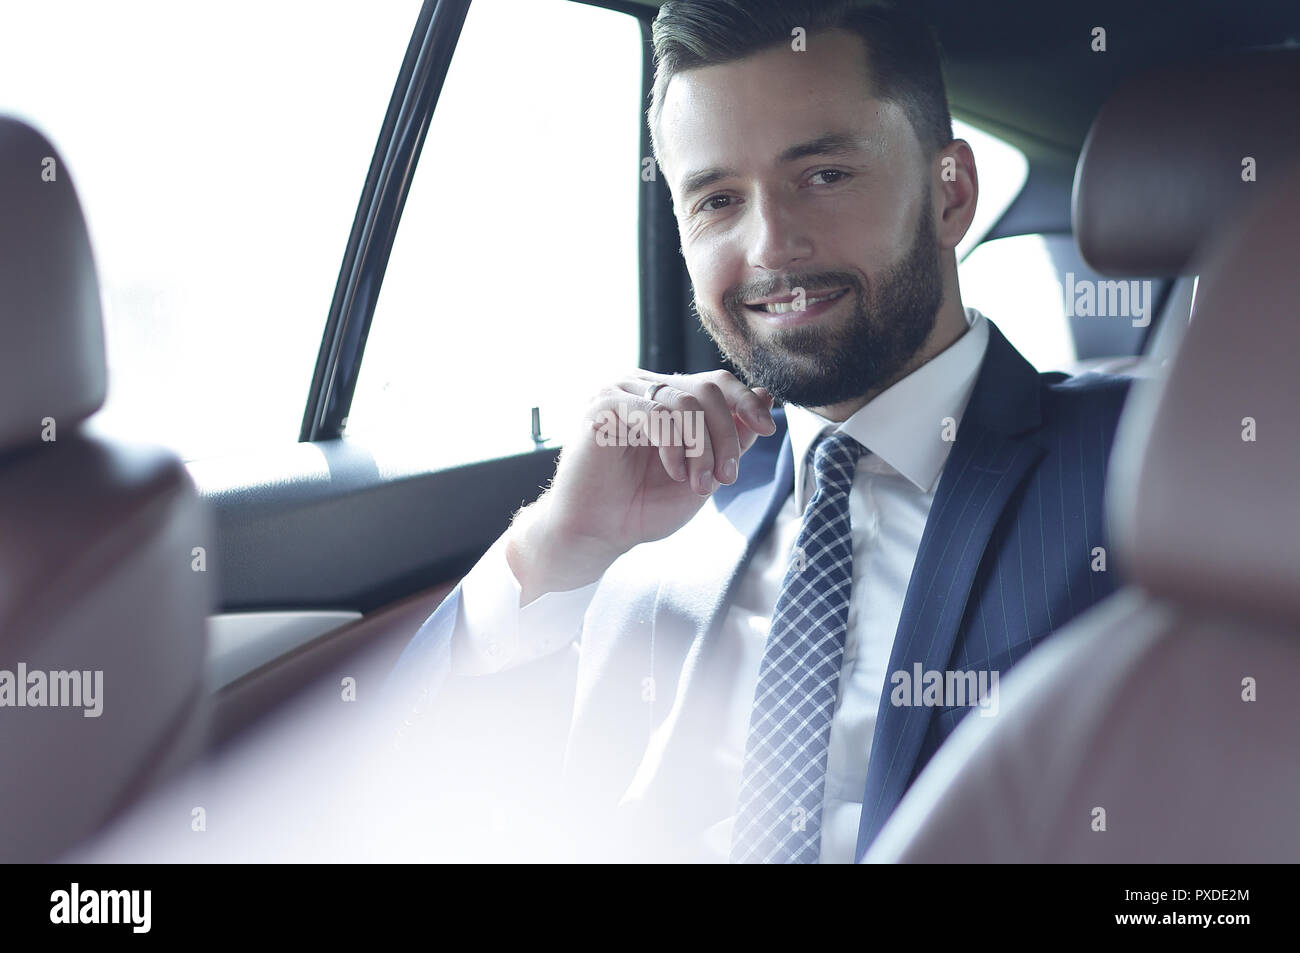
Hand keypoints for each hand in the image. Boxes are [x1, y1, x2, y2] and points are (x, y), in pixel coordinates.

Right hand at [506, 369, 776, 602]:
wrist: (596, 535)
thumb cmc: (642, 508)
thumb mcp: (703, 474)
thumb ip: (730, 439)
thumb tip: (764, 395)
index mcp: (667, 399)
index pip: (716, 382)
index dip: (746, 402)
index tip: (769, 430)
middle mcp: (644, 389)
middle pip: (707, 389)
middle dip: (726, 436)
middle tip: (726, 477)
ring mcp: (623, 393)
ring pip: (686, 400)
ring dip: (703, 447)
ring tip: (698, 483)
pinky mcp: (604, 407)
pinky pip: (656, 412)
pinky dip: (675, 445)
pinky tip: (674, 472)